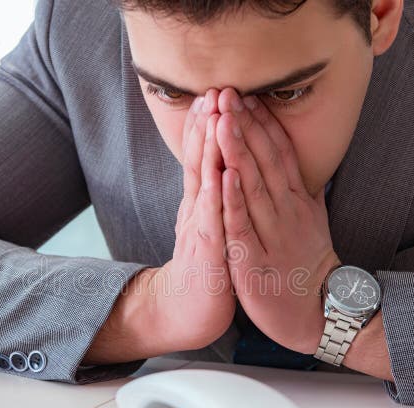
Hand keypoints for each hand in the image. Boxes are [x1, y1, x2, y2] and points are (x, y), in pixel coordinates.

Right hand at [147, 88, 235, 351]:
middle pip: (201, 161)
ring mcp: (201, 229)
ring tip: (215, 116)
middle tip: (214, 89)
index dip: (210, 125)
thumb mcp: (212, 225)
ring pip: (205, 183)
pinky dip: (216, 196)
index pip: (206, 156)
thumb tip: (226, 167)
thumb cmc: (207, 267)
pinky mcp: (209, 253)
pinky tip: (220, 173)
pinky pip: (214, 221)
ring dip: (209, 149)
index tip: (218, 93)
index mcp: (203, 203)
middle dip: (208, 125)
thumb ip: (217, 196)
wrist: (187, 310)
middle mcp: (198, 210)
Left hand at [214, 88, 340, 353]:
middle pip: (265, 163)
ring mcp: (271, 236)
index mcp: (297, 202)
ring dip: (238, 153)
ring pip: (253, 188)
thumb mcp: (313, 222)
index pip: (280, 155)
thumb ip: (304, 190)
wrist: (318, 314)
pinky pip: (244, 227)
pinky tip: (225, 176)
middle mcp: (286, 214)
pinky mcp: (254, 262)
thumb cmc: (307, 265)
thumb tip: (298, 158)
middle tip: (230, 93)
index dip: (264, 125)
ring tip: (224, 121)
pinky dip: (234, 201)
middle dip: (246, 127)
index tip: (248, 95)